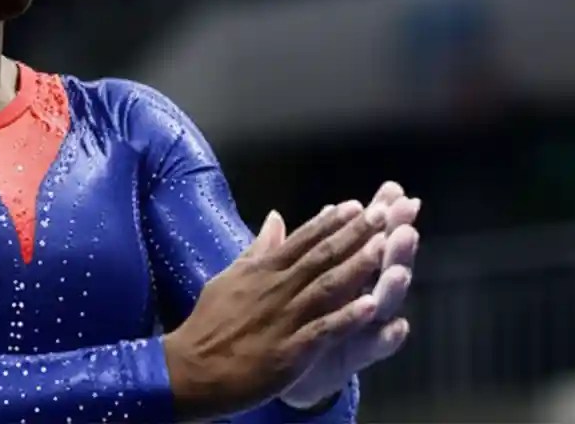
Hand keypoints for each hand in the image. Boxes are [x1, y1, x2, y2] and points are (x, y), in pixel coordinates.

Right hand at [163, 200, 390, 420]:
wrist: (190, 370)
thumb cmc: (209, 323)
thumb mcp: (231, 277)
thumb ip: (258, 249)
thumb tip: (276, 217)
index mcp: (263, 271)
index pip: (303, 240)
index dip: (332, 222)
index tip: (357, 205)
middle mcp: (276, 289)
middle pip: (322, 256)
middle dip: (354, 234)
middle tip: (382, 214)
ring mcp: (284, 319)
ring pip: (327, 287)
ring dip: (358, 266)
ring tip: (384, 247)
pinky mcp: (289, 351)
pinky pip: (324, 330)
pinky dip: (348, 317)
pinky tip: (372, 307)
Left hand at [280, 183, 421, 409]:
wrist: (288, 366)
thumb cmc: (302, 314)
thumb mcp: (309, 272)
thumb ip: (323, 240)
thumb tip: (336, 205)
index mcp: (349, 270)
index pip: (369, 236)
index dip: (382, 215)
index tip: (394, 190)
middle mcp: (363, 294)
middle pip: (384, 265)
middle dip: (396, 246)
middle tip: (405, 226)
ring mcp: (363, 325)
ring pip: (383, 303)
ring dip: (392, 287)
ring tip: (399, 271)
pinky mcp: (356, 355)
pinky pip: (375, 347)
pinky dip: (386, 338)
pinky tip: (397, 327)